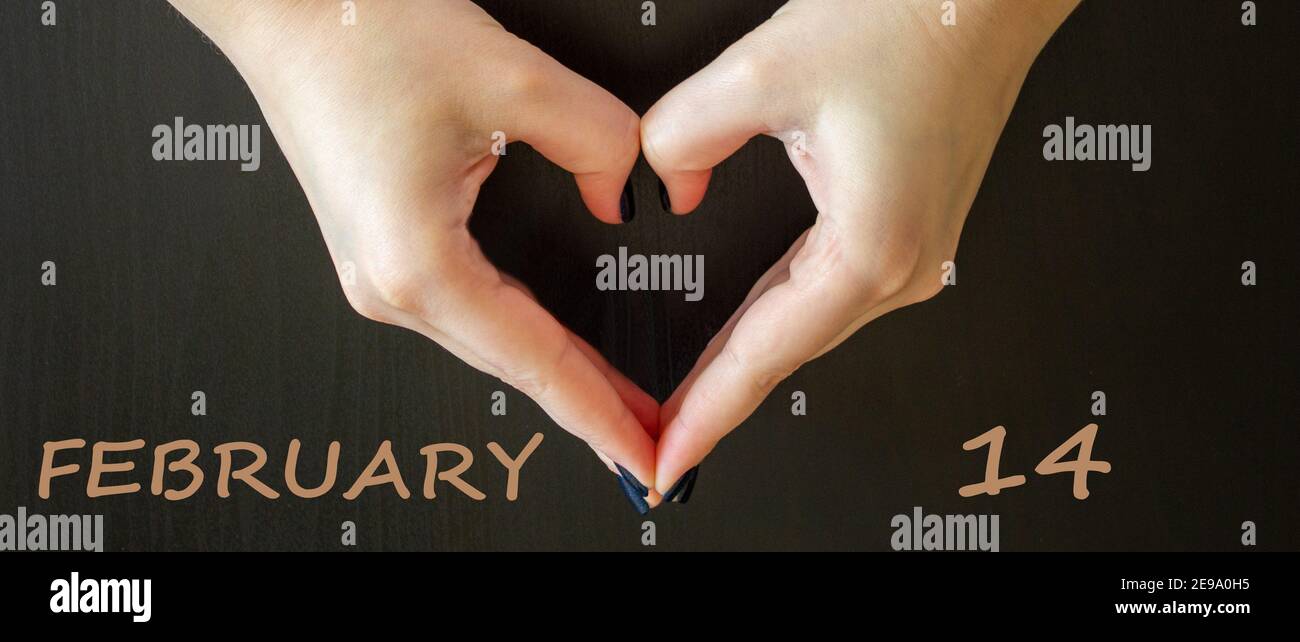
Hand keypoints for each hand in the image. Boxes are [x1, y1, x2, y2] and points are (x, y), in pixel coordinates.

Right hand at [168, 0, 661, 505]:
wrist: (286, 6)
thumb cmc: (360, 33)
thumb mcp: (511, 79)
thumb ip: (598, 141)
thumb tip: (625, 191)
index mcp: (417, 262)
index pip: (535, 362)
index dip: (599, 414)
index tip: (643, 453)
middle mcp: (387, 284)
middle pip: (513, 366)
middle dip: (588, 406)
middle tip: (652, 438)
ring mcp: (376, 273)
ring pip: (490, 344)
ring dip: (556, 373)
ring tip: (618, 401)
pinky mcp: (380, 250)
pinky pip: (467, 313)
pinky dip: (521, 335)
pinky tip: (556, 347)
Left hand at [642, 0, 1079, 491]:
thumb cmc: (912, 19)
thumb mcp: (764, 72)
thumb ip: (683, 138)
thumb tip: (666, 182)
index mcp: (872, 248)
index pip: (764, 356)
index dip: (706, 413)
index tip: (664, 458)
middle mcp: (905, 265)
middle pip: (786, 352)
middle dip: (717, 399)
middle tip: (657, 439)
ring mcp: (918, 251)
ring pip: (807, 325)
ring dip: (746, 361)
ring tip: (690, 400)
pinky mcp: (914, 227)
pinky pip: (828, 291)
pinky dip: (778, 317)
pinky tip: (747, 331)